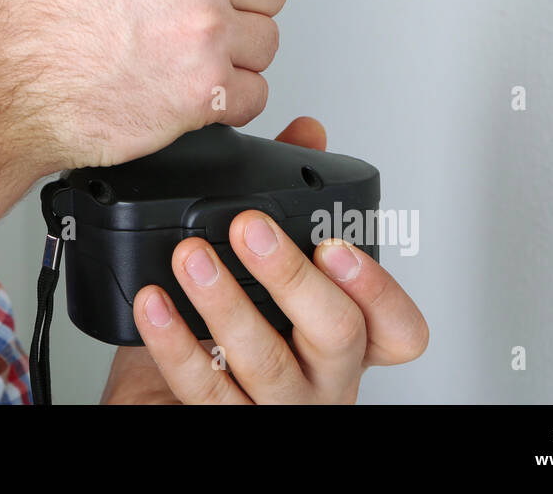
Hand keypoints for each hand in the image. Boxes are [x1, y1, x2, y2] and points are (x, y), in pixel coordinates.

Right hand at [0, 0, 298, 172]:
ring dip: (234, 49)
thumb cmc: (24, 7)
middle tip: (200, 10)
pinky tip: (190, 86)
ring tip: (184, 51)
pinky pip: (253, 93)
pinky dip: (228, 97)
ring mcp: (203, 31)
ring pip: (266, 40)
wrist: (2, 79)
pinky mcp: (202, 91)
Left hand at [100, 116, 427, 403]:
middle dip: (291, 275)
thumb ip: (289, 202)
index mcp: (345, 339)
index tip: (333, 241)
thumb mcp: (265, 267)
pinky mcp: (224, 419)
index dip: (378, 287)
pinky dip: (174, 340)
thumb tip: (307, 133)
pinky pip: (203, 386)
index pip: (398, 328)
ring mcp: (275, 404)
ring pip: (266, 361)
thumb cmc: (228, 330)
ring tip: (192, 257)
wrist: (162, 396)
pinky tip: (154, 302)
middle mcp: (322, 378)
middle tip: (248, 227)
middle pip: (336, 334)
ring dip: (226, 302)